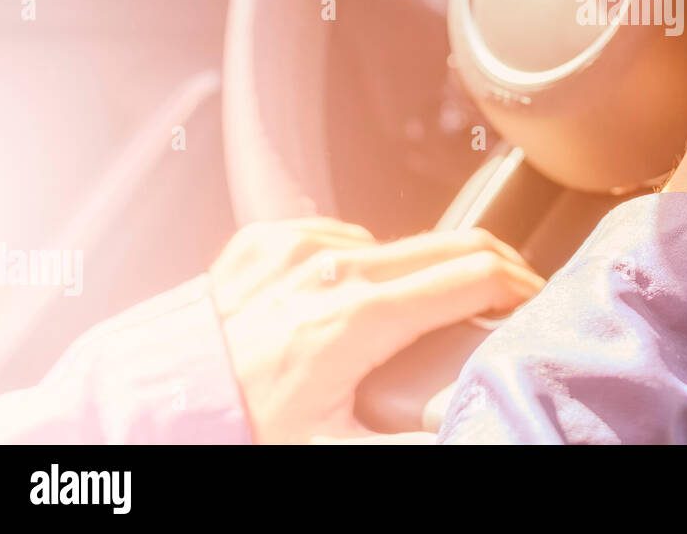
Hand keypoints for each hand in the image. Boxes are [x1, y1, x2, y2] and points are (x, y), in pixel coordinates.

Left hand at [210, 219, 544, 442]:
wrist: (150, 409)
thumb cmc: (239, 430)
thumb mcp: (333, 451)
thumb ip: (413, 440)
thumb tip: (466, 430)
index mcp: (358, 319)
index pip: (472, 277)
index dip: (519, 286)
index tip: (536, 301)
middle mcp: (334, 268)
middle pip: (450, 244)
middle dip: (495, 264)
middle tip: (512, 292)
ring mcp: (300, 247)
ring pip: (399, 240)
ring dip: (430, 267)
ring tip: (434, 304)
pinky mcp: (269, 239)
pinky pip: (343, 234)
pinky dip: (366, 258)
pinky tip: (359, 289)